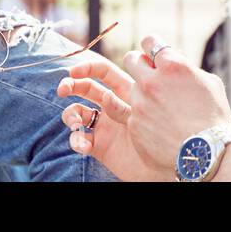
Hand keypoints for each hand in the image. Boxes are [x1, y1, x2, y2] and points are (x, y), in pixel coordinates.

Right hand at [56, 58, 170, 181]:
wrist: (169, 163)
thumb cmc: (167, 136)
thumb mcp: (149, 113)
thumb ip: (126, 104)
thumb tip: (107, 96)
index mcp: (126, 91)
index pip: (103, 71)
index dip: (87, 68)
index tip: (73, 71)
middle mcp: (112, 106)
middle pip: (86, 87)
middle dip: (71, 84)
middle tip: (62, 89)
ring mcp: (104, 125)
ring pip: (77, 112)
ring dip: (69, 115)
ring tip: (74, 125)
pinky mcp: (98, 145)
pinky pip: (79, 139)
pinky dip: (76, 140)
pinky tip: (84, 146)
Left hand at [120, 34, 230, 170]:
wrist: (204, 154)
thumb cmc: (213, 118)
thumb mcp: (210, 83)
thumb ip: (189, 68)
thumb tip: (178, 60)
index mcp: (173, 66)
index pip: (150, 41)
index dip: (152, 46)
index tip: (155, 53)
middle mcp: (152, 81)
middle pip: (131, 59)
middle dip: (139, 63)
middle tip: (147, 72)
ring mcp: (140, 103)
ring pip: (130, 88)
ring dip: (142, 93)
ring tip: (159, 106)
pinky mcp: (133, 123)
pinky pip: (131, 112)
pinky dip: (141, 115)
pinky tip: (155, 124)